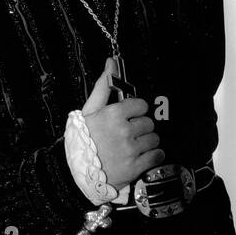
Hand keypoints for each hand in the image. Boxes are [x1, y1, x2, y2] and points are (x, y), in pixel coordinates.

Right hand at [79, 57, 164, 190]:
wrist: (78, 171)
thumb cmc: (83, 140)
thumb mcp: (89, 110)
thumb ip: (102, 86)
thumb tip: (111, 63)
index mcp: (113, 114)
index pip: (141, 105)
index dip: (135, 112)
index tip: (129, 117)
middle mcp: (123, 130)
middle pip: (149, 122)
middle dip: (141, 128)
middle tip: (128, 134)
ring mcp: (130, 149)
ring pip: (154, 139)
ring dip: (147, 143)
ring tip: (132, 146)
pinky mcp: (135, 166)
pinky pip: (157, 156)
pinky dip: (152, 156)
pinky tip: (140, 156)